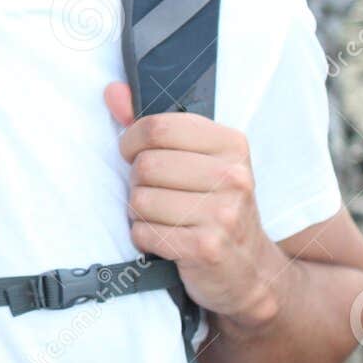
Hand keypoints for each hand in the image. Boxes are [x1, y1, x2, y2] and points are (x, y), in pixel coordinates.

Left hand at [104, 82, 284, 326]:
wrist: (250, 270)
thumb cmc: (214, 207)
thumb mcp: (196, 159)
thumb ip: (152, 125)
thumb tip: (113, 92)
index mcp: (231, 144)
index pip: (157, 127)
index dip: (132, 141)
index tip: (135, 154)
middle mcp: (233, 177)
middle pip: (145, 165)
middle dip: (138, 182)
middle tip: (156, 194)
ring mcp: (223, 214)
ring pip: (140, 200)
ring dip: (141, 213)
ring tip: (165, 217)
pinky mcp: (207, 248)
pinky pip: (144, 232)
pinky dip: (145, 238)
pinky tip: (168, 238)